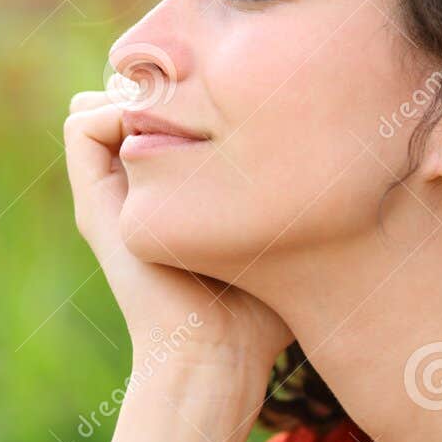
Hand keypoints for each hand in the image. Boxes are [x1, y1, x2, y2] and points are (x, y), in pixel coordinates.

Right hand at [64, 91, 291, 369]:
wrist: (216, 356)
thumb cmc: (265, 309)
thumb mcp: (286, 229)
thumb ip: (296, 190)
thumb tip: (360, 150)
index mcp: (170, 192)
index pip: (159, 107)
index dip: (186, 87)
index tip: (236, 91)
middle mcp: (134, 186)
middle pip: (126, 98)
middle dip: (162, 84)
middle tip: (213, 92)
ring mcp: (110, 193)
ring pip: (96, 104)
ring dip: (136, 94)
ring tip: (186, 110)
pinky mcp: (95, 203)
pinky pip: (81, 124)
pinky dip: (114, 110)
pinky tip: (166, 131)